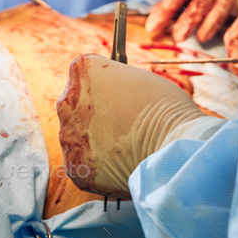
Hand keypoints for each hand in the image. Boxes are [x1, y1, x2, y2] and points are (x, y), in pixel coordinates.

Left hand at [56, 55, 205, 197]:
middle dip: (94, 113)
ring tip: (125, 144)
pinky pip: (83, 164)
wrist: (171, 148)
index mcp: (82, 70)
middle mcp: (67, 101)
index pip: (85, 74)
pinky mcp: (74, 167)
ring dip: (95, 140)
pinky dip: (99, 165)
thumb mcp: (138, 78)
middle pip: (76, 106)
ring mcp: (68, 136)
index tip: (119, 94)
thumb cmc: (164, 107)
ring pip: (78, 137)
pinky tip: (120, 161)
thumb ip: (114, 84)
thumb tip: (108, 97)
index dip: (105, 85)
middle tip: (123, 122)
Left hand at [146, 0, 237, 42]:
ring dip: (211, 24)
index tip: (152, 27)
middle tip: (177, 37)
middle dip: (189, 19)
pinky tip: (232, 40)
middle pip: (200, 1)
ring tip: (201, 39)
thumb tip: (151, 22)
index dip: (164, 10)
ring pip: (221, 8)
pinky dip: (237, 27)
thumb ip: (173, 1)